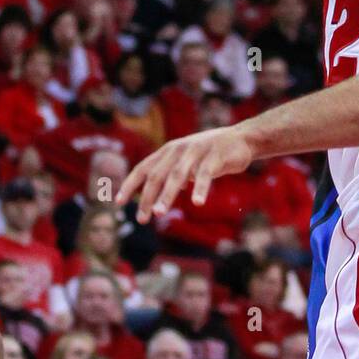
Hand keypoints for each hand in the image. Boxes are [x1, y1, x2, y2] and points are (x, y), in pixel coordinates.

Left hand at [116, 126, 254, 221]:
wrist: (241, 139)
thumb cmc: (210, 154)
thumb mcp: (186, 162)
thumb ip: (170, 175)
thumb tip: (154, 198)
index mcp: (168, 152)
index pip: (143, 168)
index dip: (130, 184)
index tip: (118, 202)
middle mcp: (178, 150)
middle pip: (157, 174)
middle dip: (147, 197)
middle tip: (142, 219)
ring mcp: (196, 151)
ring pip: (177, 174)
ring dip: (167, 194)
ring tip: (159, 213)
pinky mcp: (215, 156)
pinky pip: (206, 174)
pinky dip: (200, 188)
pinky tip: (197, 203)